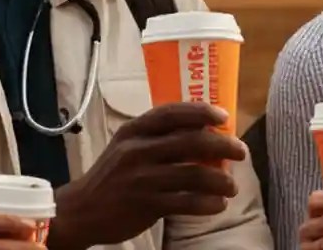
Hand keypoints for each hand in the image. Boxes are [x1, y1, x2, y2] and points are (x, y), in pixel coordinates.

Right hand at [46, 102, 245, 249]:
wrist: (81, 210)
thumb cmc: (112, 175)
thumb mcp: (127, 146)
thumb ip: (157, 137)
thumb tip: (202, 130)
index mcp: (134, 131)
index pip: (171, 113)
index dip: (200, 111)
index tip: (223, 116)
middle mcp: (137, 151)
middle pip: (190, 142)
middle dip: (222, 145)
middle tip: (241, 152)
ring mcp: (142, 179)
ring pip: (193, 175)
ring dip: (220, 181)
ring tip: (231, 187)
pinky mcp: (146, 205)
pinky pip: (186, 203)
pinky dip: (207, 204)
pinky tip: (217, 205)